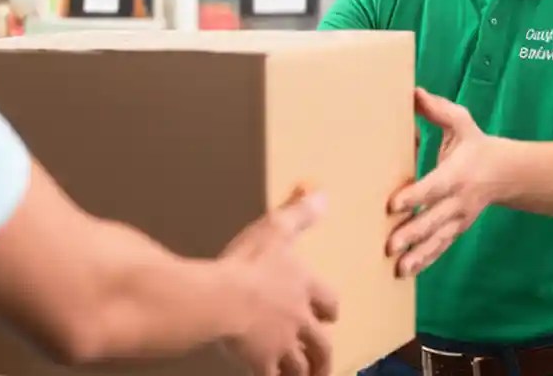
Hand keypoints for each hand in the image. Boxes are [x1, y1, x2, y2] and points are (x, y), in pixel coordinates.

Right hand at [220, 187, 339, 375]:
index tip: (331, 316)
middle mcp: (299, 320)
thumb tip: (322, 195)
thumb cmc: (247, 263)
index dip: (330, 309)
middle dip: (323, 354)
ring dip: (303, 372)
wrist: (221, 299)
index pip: (329, 302)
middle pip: (321, 343)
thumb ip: (300, 214)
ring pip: (299, 365)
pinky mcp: (260, 360)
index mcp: (304, 288)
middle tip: (323, 363)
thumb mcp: (275, 229)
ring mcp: (281, 343)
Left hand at [385, 88, 507, 277]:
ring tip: (398, 267)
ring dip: (418, 255)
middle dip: (412, 233)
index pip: (434, 187)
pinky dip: (426, 261)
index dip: (415, 196)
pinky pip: (441, 248)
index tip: (393, 205)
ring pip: (438, 240)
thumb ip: (437, 110)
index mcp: (457, 173)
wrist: (508, 173)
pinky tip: (407, 272)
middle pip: (433, 220)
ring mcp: (458, 218)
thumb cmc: (476, 144)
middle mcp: (458, 200)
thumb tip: (413, 92)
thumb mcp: (461, 122)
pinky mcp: (457, 229)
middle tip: (389, 245)